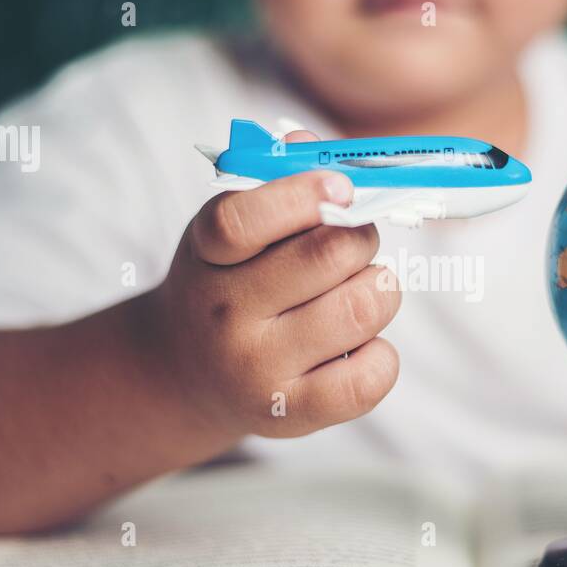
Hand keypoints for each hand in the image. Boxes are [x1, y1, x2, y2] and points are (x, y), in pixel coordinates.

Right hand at [139, 130, 400, 442]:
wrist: (183, 372)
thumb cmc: (229, 282)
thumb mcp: (231, 230)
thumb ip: (276, 181)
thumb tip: (322, 152)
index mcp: (207, 256)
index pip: (242, 220)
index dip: (302, 194)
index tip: (340, 187)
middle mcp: (225, 315)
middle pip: (328, 256)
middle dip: (360, 237)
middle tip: (354, 244)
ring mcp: (257, 370)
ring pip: (362, 308)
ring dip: (379, 289)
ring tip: (357, 293)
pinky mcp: (291, 414)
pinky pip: (370, 377)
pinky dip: (383, 354)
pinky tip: (361, 345)